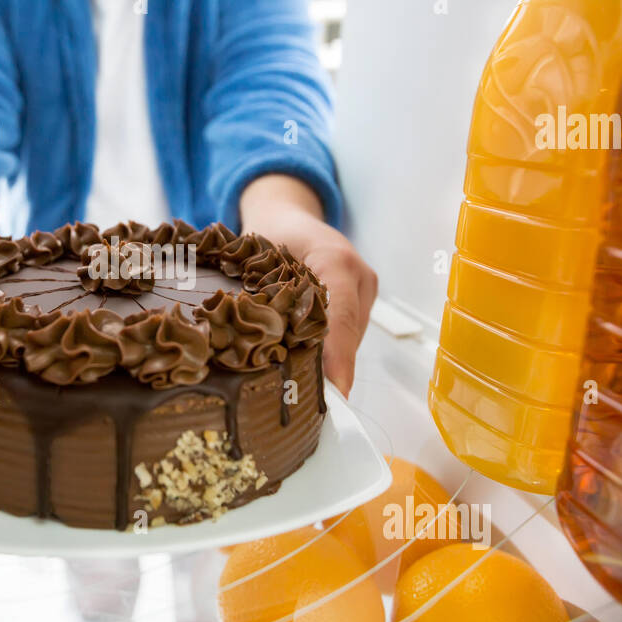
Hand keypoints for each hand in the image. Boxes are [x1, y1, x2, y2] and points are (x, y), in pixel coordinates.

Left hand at [239, 175, 377, 396]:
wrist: (287, 216)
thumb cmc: (267, 236)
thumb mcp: (256, 260)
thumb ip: (263, 297)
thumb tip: (256, 347)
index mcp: (334, 259)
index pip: (339, 316)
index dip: (336, 356)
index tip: (336, 392)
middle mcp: (358, 275)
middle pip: (347, 335)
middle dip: (327, 369)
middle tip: (303, 406)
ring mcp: (364, 288)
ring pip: (349, 339)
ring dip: (327, 363)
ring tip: (300, 393)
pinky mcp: (361, 300)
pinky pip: (347, 334)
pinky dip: (328, 353)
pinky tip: (306, 370)